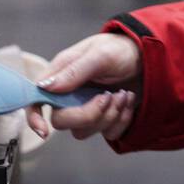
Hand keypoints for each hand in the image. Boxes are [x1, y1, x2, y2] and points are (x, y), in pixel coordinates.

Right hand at [28, 33, 142, 141]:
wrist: (148, 57)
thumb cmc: (120, 49)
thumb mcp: (99, 55)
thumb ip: (74, 72)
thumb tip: (45, 87)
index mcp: (62, 76)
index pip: (37, 99)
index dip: (34, 117)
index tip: (44, 131)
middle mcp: (70, 95)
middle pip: (62, 122)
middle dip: (88, 114)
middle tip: (108, 97)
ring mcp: (87, 109)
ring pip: (84, 131)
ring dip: (109, 116)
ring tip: (124, 94)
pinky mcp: (105, 119)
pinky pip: (107, 134)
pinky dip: (122, 120)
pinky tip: (129, 101)